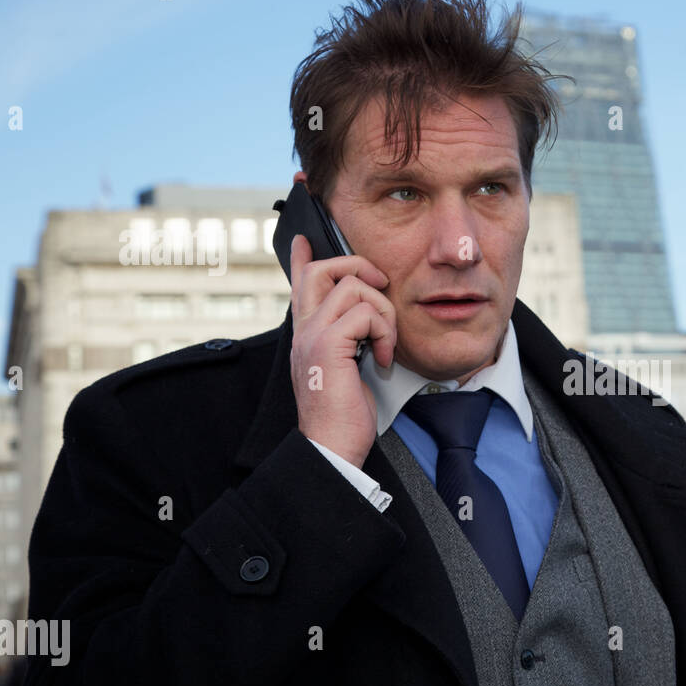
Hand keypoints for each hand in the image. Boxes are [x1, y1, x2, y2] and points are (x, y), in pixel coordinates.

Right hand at [288, 234, 395, 468]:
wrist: (331, 445)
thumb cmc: (342, 416)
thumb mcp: (346, 370)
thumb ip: (349, 343)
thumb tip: (364, 327)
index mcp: (306, 334)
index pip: (299, 286)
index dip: (301, 259)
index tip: (302, 239)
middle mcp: (304, 330)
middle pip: (321, 270)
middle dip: (358, 267)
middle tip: (381, 286)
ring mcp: (313, 335)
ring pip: (351, 287)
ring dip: (383, 312)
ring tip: (386, 345)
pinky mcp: (328, 345)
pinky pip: (364, 313)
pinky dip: (384, 333)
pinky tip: (384, 360)